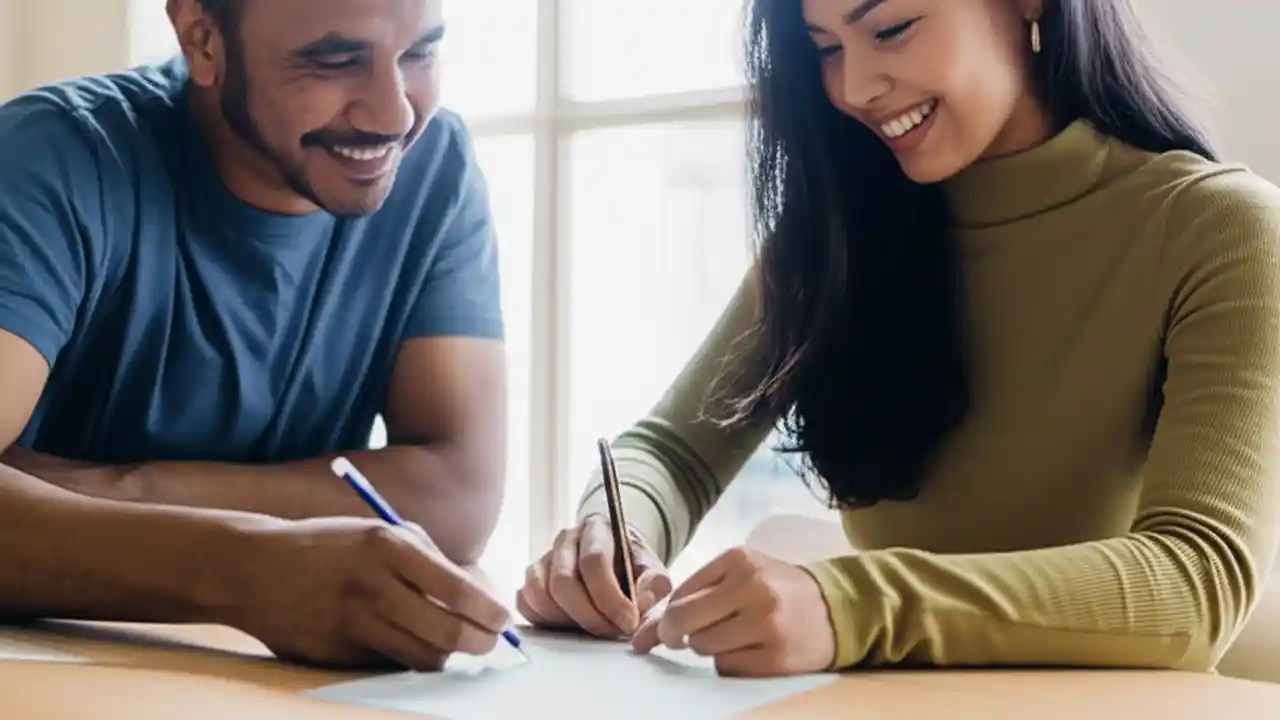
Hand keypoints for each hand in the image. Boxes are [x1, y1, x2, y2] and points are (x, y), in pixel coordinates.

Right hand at [231, 518, 510, 670]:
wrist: (254, 569)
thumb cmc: (332, 547)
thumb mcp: (381, 531)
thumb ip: (429, 559)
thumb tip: (478, 597)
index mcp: (389, 547)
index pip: (458, 590)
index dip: (489, 612)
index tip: (503, 620)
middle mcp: (373, 586)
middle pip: (447, 634)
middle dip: (479, 643)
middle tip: (488, 642)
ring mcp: (352, 624)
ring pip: (422, 657)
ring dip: (445, 654)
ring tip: (448, 640)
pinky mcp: (336, 653)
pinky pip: (389, 664)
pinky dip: (406, 657)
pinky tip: (402, 640)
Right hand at [516, 513, 671, 637]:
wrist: (614, 556)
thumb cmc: (631, 564)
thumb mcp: (652, 569)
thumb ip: (653, 584)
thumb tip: (639, 602)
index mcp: (596, 530)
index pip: (594, 561)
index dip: (610, 598)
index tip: (628, 623)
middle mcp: (566, 540)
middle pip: (563, 581)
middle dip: (589, 616)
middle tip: (612, 633)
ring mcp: (544, 559)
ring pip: (541, 594)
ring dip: (567, 621)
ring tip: (594, 629)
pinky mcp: (531, 580)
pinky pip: (526, 603)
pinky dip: (546, 621)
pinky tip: (570, 626)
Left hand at [631, 547, 834, 677]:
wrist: (835, 608)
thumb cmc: (776, 590)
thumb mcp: (742, 574)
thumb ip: (697, 593)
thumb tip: (644, 632)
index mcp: (738, 559)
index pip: (679, 594)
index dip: (664, 617)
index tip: (662, 630)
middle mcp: (752, 587)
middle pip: (684, 621)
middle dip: (673, 635)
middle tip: (679, 640)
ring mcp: (766, 622)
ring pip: (703, 647)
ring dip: (708, 648)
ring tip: (732, 637)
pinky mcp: (775, 656)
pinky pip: (726, 668)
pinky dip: (730, 664)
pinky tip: (749, 651)